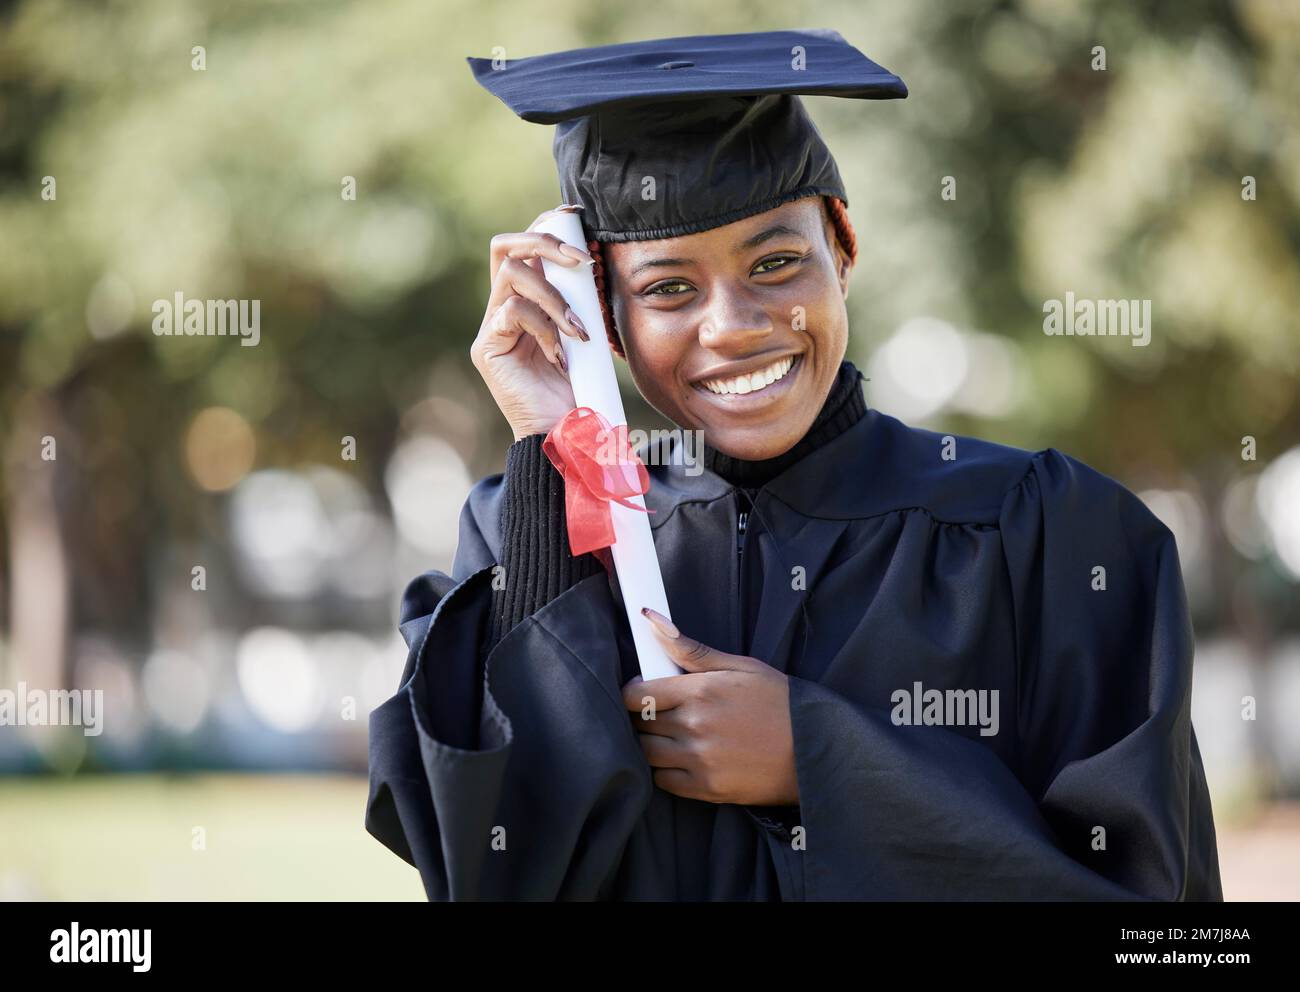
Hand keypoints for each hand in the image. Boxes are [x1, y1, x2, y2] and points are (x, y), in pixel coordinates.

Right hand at [469, 208, 594, 440]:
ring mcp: (490, 328)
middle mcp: (500, 308)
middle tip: (581, 261)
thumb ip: (580, 301)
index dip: (545, 227)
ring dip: (554, 296)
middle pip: (504, 246)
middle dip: (544, 242)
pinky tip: (561, 354)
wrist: (565, 435)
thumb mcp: (585, 333)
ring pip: (512, 275)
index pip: (523, 246)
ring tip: (578, 330)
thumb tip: (592, 259)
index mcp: (523, 300)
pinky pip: (514, 312)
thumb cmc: (579, 388)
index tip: (578, 223)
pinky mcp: (486, 349)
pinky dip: (545, 327)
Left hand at [621, 607, 798, 806]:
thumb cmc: (779, 702)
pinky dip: (666, 771)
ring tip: (671, 736)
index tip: (641, 691)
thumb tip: (653, 622)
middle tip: (660, 714)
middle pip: (639, 724)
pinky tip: (682, 759)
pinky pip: (664, 782)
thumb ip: (692, 650)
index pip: (636, 695)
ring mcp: (699, 761)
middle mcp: (694, 726)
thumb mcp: (740, 666)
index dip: (632, 692)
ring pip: (647, 754)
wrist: (816, 749)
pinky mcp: (707, 789)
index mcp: (699, 691)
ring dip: (652, 744)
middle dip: (642, 717)